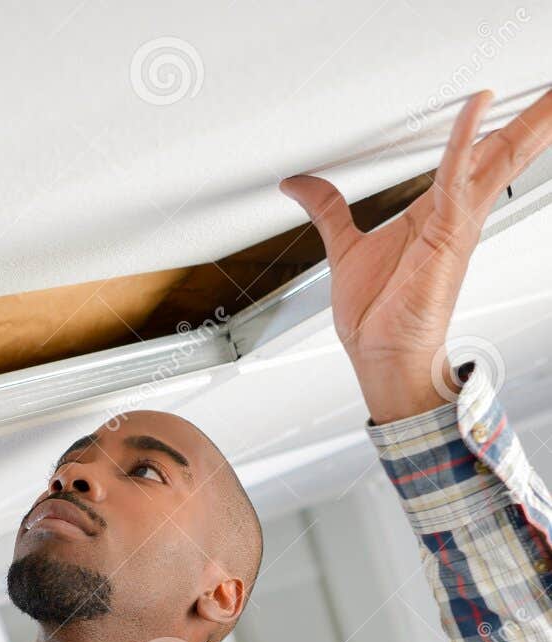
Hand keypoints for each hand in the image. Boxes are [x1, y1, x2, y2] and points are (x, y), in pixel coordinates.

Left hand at [279, 87, 551, 421]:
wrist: (381, 357)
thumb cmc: (375, 318)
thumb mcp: (344, 248)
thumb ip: (327, 209)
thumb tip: (300, 186)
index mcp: (436, 212)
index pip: (476, 157)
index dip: (495, 126)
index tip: (512, 96)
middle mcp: (455, 213)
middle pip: (502, 154)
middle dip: (532, 120)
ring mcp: (456, 223)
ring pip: (497, 159)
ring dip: (528, 124)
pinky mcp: (446, 234)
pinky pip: (456, 177)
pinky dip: (464, 140)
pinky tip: (477, 107)